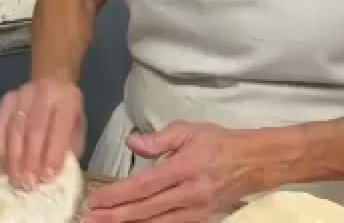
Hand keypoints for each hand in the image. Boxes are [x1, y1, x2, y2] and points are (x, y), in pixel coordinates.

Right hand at [0, 78, 84, 189]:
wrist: (53, 79)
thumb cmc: (67, 110)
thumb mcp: (77, 126)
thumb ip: (68, 147)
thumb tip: (53, 172)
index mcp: (66, 100)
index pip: (58, 129)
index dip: (52, 154)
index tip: (47, 177)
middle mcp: (43, 94)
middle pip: (34, 129)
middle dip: (30, 160)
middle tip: (28, 182)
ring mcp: (21, 95)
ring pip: (14, 129)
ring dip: (14, 157)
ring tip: (16, 178)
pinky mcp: (6, 100)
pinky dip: (0, 147)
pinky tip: (3, 164)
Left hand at [83, 122, 260, 222]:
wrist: (254, 162)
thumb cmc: (218, 142)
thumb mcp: (188, 130)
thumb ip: (158, 139)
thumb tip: (132, 143)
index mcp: (184, 169)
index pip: (143, 186)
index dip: (117, 195)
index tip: (95, 199)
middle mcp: (189, 195)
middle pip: (146, 210)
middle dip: (115, 217)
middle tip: (89, 219)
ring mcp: (196, 211)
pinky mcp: (201, 219)